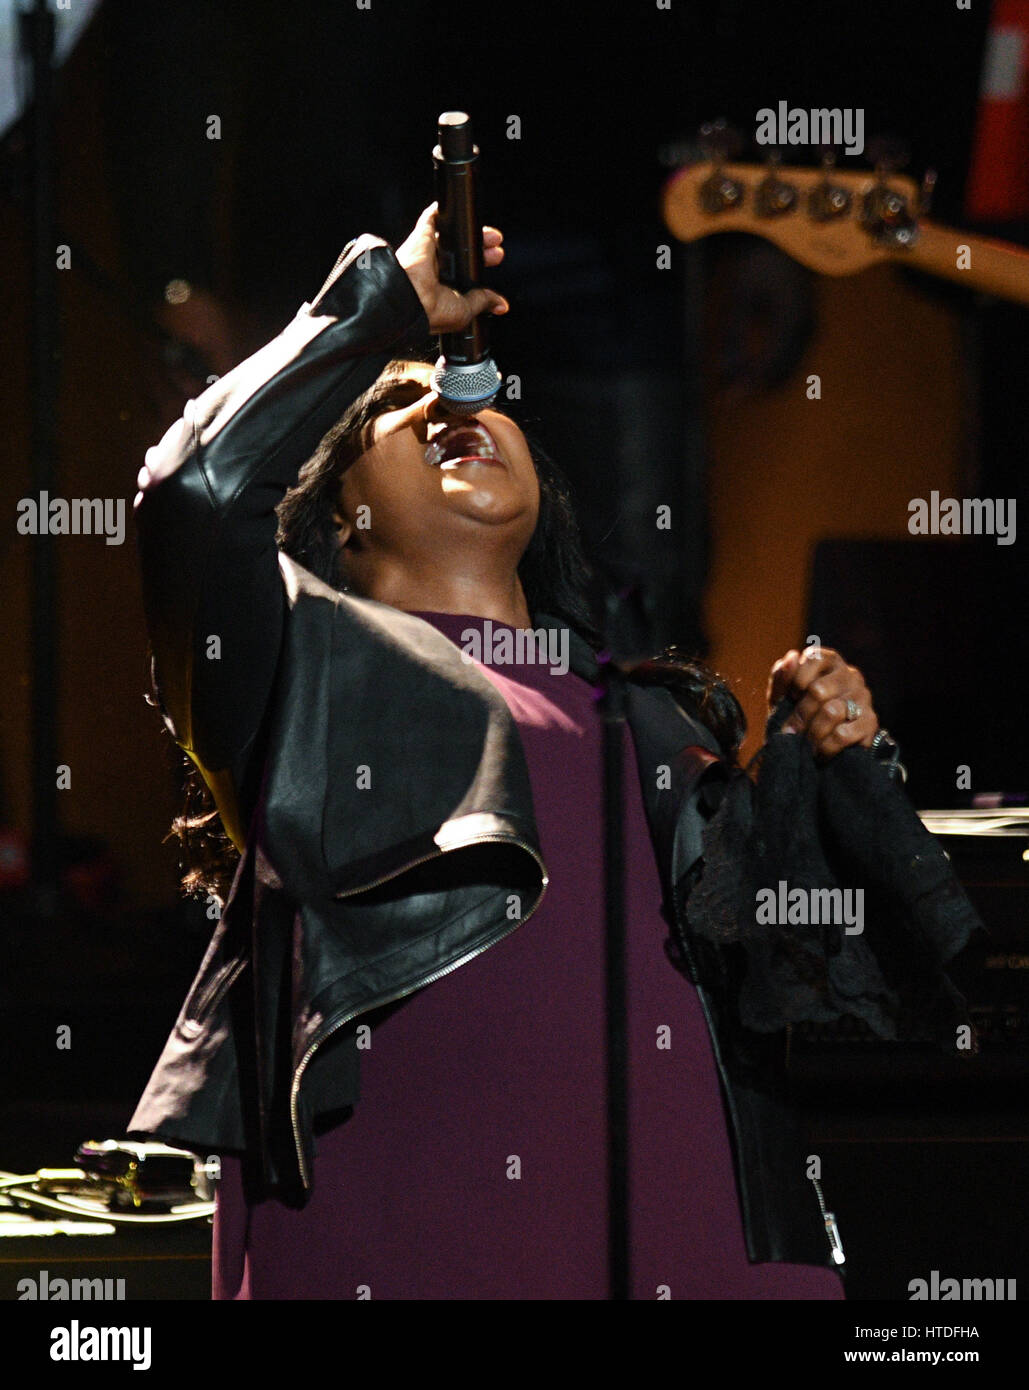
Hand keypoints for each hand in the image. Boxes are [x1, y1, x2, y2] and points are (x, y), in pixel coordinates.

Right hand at [396, 202, 507, 333]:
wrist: (409, 297)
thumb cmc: (431, 310)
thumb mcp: (465, 310)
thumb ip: (482, 301)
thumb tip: (499, 304)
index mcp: (442, 290)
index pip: (466, 274)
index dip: (481, 266)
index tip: (495, 260)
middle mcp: (434, 272)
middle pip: (462, 254)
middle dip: (482, 248)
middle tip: (497, 247)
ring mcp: (427, 253)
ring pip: (453, 237)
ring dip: (471, 233)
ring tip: (492, 236)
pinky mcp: (421, 237)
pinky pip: (431, 219)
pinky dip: (439, 212)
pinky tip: (453, 209)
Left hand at [767, 646, 877, 760]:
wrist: (819, 752)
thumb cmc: (797, 716)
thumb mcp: (781, 698)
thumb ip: (782, 677)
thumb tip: (791, 656)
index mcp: (829, 661)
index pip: (814, 658)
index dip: (796, 681)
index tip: (790, 699)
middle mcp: (850, 674)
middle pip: (819, 690)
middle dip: (800, 715)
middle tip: (790, 731)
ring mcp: (863, 697)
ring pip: (832, 711)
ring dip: (812, 733)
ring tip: (805, 744)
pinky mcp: (870, 722)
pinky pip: (843, 734)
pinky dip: (826, 746)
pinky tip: (821, 752)